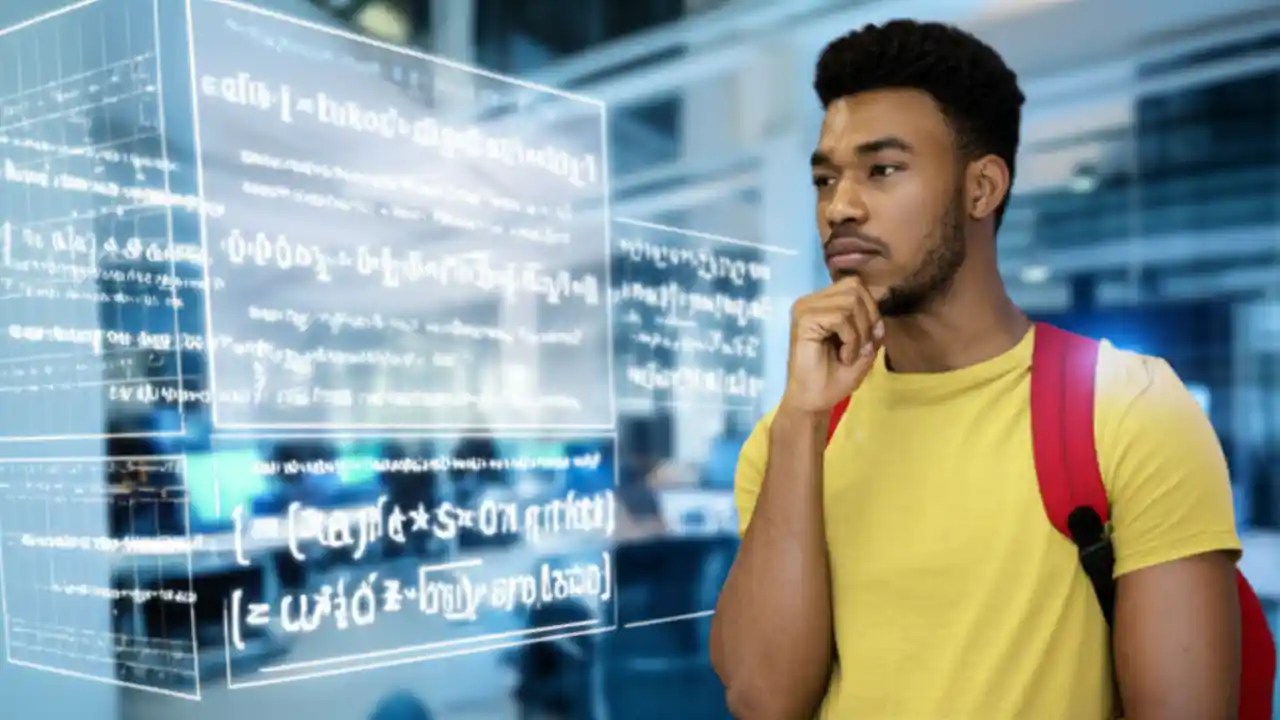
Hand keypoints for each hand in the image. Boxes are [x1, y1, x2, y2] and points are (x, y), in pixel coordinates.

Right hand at [780, 276, 883, 413]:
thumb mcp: (863, 350)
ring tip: (850, 355)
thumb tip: (880, 316)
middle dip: (868, 319)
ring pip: (850, 301)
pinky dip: (851, 339)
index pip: (855, 285)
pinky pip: (840, 317)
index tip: (869, 339)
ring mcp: (805, 309)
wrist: (813, 402)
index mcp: (822, 304)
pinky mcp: (804, 321)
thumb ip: (873, 329)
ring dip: (860, 332)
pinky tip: (843, 357)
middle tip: (861, 347)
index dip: (871, 309)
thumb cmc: (834, 378)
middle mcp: (811, 301)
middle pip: (855, 287)